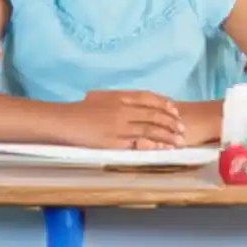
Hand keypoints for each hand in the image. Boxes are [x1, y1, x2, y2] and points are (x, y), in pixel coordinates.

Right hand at [64, 90, 185, 149]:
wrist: (64, 120)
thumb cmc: (81, 110)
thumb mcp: (102, 97)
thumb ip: (120, 99)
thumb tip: (135, 102)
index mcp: (120, 96)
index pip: (148, 98)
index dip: (164, 104)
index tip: (175, 110)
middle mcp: (123, 109)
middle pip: (153, 115)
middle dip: (171, 122)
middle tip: (182, 128)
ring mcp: (119, 126)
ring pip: (150, 129)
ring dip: (167, 135)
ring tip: (179, 141)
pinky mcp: (115, 141)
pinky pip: (139, 143)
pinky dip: (154, 145)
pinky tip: (163, 149)